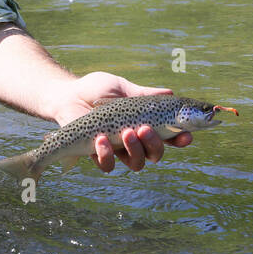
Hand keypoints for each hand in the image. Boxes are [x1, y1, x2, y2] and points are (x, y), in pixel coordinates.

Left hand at [52, 71, 193, 174]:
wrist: (66, 96)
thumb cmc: (95, 90)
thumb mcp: (122, 88)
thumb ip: (144, 94)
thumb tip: (170, 92)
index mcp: (144, 124)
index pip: (170, 136)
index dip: (181, 139)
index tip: (186, 136)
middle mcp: (134, 141)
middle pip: (156, 154)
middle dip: (156, 144)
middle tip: (144, 128)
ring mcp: (117, 150)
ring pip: (137, 163)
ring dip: (135, 150)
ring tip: (126, 132)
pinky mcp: (97, 156)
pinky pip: (108, 165)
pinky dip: (107, 154)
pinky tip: (100, 138)